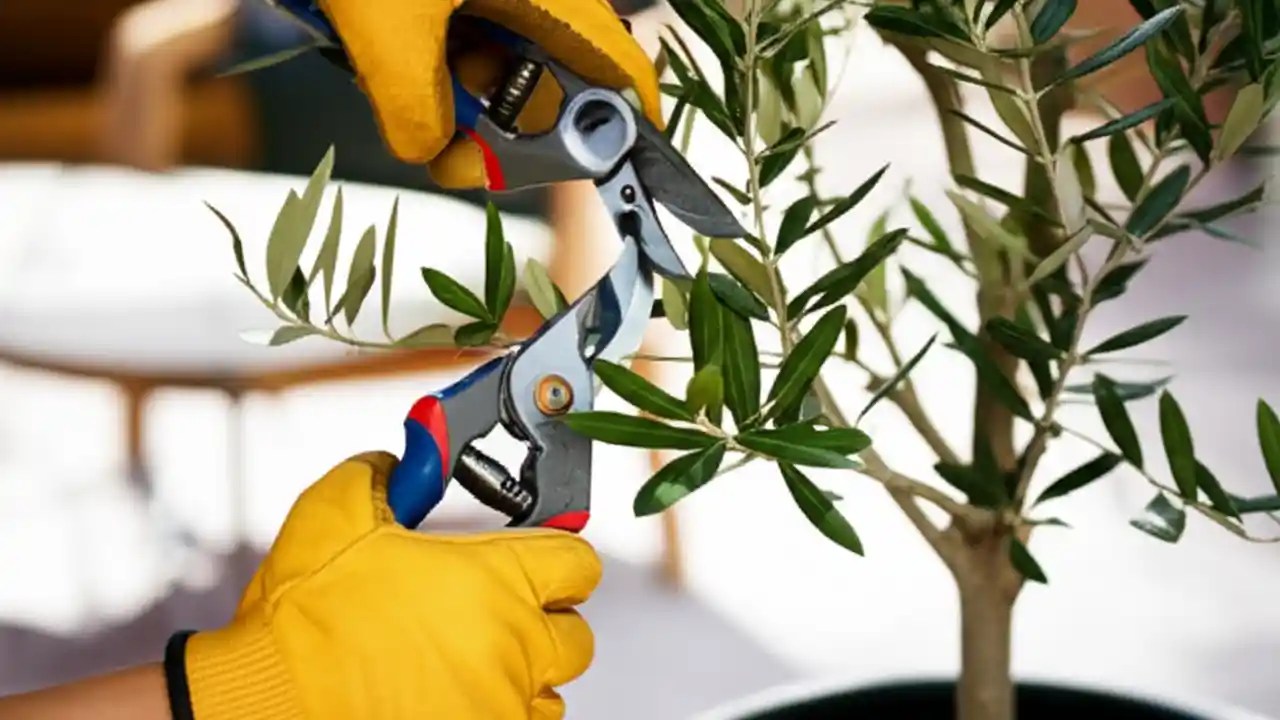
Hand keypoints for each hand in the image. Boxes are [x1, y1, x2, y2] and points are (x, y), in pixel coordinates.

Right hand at [166, 452, 600, 719]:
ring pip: (550, 691)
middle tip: (500, 616)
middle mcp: (515, 644)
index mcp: (498, 579)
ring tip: (473, 661)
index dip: (559, 558)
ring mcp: (502, 702)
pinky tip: (457, 697)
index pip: (580, 563)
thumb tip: (405, 459)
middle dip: (544, 623)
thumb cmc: (306, 615)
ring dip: (523, 674)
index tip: (540, 561)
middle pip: (574, 635)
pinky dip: (499, 712)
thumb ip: (385, 473)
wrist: (268, 699)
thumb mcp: (337, 512)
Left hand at [317, 0, 662, 187]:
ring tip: (393, 78)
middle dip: (503, 129)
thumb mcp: (387, 34)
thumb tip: (430, 153)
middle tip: (447, 149)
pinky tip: (386, 51)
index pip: (624, 72)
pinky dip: (433, 61)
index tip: (602, 174)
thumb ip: (416, 113)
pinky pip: (467, 37)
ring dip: (456, 96)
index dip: (625, 132)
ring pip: (503, 67)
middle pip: (555, 87)